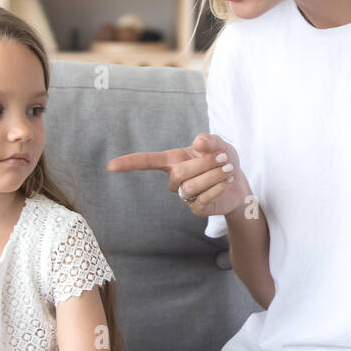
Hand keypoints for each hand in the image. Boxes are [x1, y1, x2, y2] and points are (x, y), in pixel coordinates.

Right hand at [107, 133, 248, 218]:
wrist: (239, 184)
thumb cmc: (223, 160)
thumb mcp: (220, 145)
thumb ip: (210, 141)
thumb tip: (198, 143)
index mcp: (173, 161)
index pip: (147, 162)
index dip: (129, 163)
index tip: (111, 166)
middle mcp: (174, 179)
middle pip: (179, 173)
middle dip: (205, 164)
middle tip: (224, 159)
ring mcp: (183, 196)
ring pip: (190, 187)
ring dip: (214, 176)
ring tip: (228, 169)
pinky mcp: (195, 209)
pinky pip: (203, 199)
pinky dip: (218, 188)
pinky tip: (226, 183)